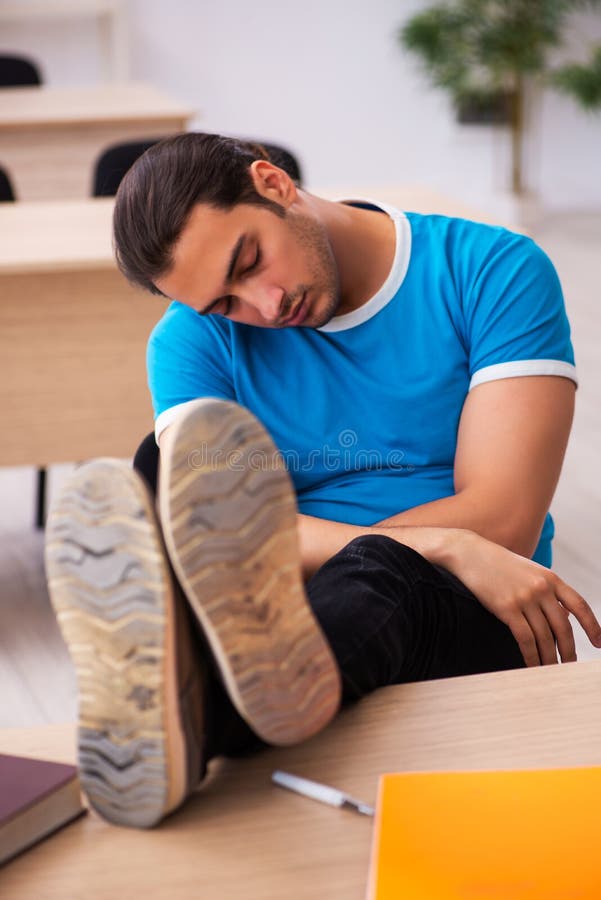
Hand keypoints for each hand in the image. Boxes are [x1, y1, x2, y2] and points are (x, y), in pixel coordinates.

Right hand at [441, 530, 600, 665]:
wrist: (469, 553)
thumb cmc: (496, 563)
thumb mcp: (528, 570)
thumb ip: (545, 590)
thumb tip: (560, 615)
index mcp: (550, 578)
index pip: (579, 605)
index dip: (592, 626)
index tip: (599, 643)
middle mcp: (541, 588)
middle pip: (563, 627)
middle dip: (569, 651)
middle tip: (570, 666)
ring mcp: (525, 598)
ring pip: (545, 637)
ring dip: (549, 658)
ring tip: (550, 670)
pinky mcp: (507, 608)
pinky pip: (525, 638)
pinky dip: (531, 655)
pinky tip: (532, 664)